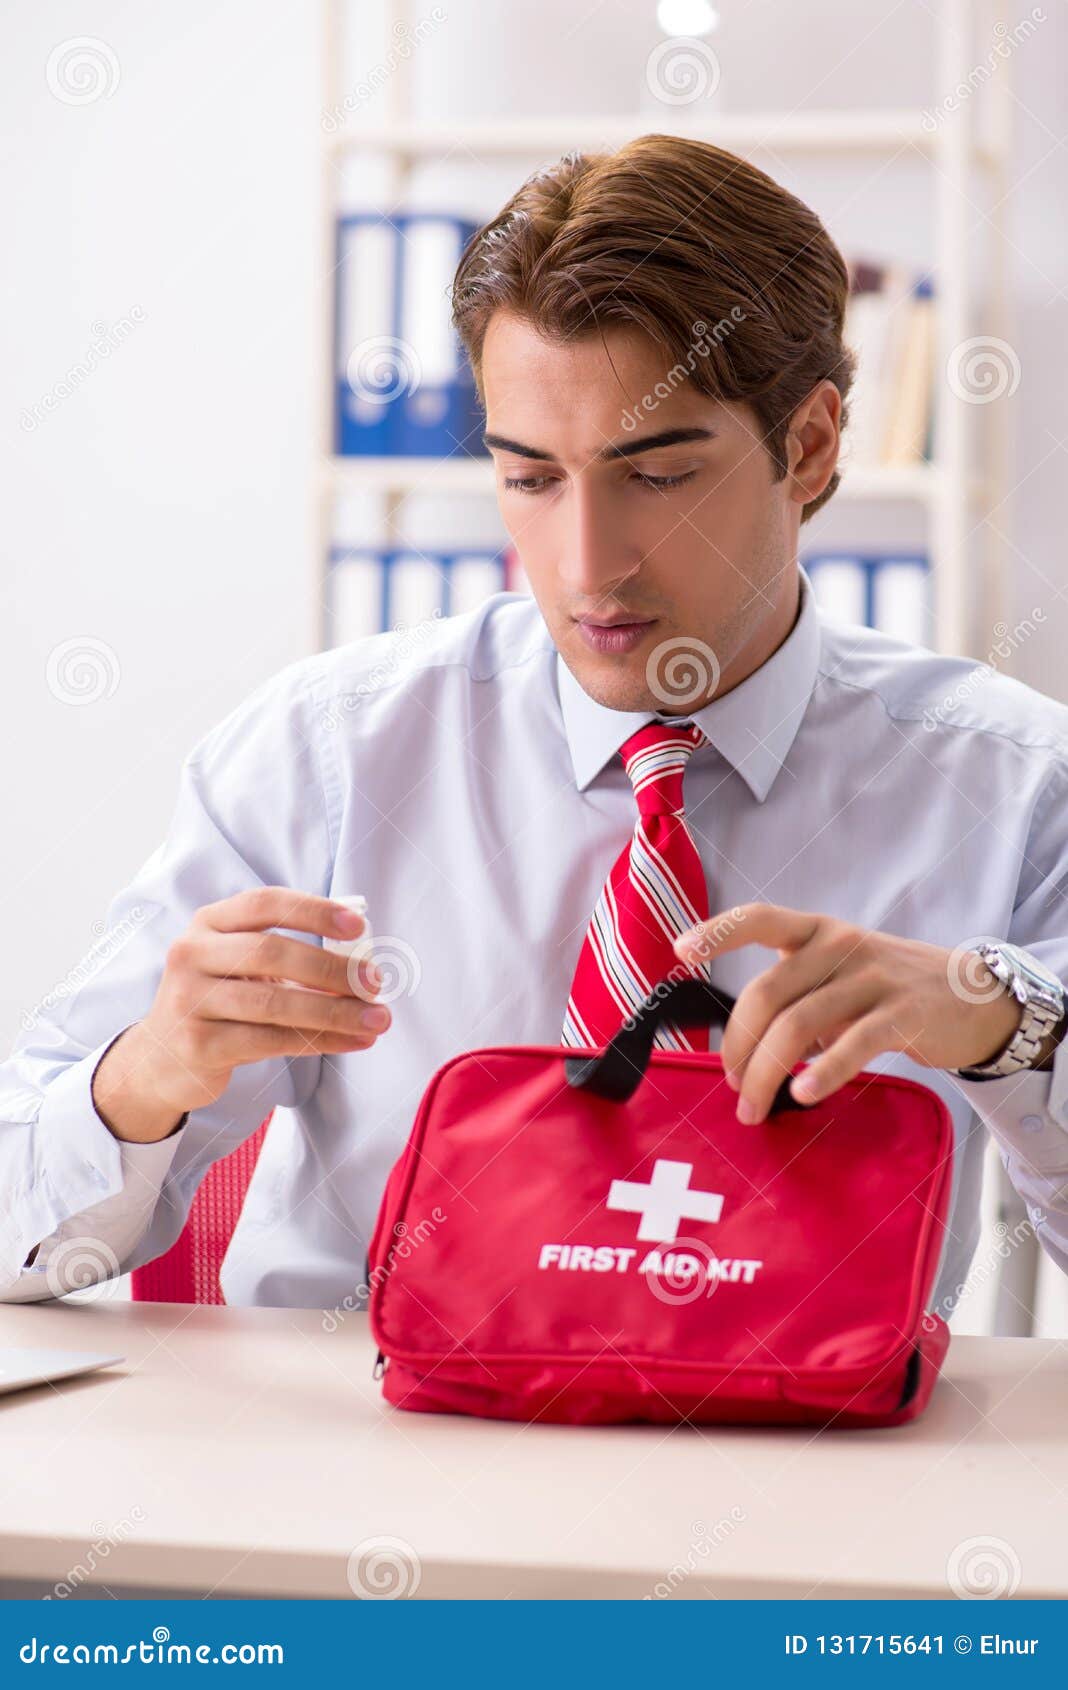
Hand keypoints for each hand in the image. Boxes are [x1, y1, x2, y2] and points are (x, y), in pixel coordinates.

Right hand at [135, 887, 390, 1114]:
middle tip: (375, 983)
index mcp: (209, 923)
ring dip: (334, 1012)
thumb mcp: (240, 966)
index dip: (313, 911)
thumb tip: (362, 963)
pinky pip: (270, 1041)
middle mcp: (192, 954)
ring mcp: (190, 1000)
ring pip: (273, 1004)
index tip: (358, 925)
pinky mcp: (198, 1045)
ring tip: (376, 1020)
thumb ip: (289, 955)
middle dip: (331, 968)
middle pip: (271, 952)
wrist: (160, 1059)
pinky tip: (351, 1041)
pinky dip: (319, 1041)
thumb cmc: (219, 1002)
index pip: (264, 903)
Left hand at [672, 904, 1024, 1122]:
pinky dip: (822, 1072)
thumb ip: (794, 1002)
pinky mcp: (903, 1013)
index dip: (718, 932)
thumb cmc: (887, 989)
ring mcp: (872, 978)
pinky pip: (853, 1044)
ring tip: (753, 1107)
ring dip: (766, 1071)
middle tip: (731, 1085)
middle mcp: (839, 946)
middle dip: (739, 1046)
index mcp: (816, 932)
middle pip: (767, 993)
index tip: (681, 952)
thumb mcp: (838, 978)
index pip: (760, 919)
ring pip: (799, 1024)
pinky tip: (803, 1095)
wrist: (972, 997)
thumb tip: (745, 1054)